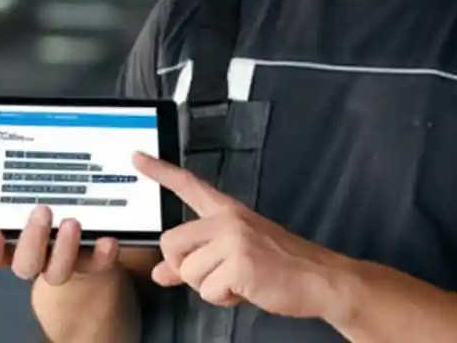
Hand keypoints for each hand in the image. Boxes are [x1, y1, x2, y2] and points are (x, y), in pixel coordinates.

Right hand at [0, 157, 122, 284]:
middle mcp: (35, 255)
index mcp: (11, 240)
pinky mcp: (93, 261)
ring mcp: (64, 260)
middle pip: (26, 263)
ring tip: (74, 220)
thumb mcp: (11, 188)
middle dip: (32, 239)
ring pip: (58, 270)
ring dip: (65, 247)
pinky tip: (111, 238)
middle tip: (41, 210)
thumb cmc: (40, 205)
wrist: (82, 245)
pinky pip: (99, 265)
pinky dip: (105, 254)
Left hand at [132, 152, 353, 319]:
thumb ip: (194, 262)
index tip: (137, 157)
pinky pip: (208, 290)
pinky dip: (224, 299)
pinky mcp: (241, 263)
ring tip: (237, 282)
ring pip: (188, 272)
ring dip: (208, 287)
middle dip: (185, 268)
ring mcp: (235, 239)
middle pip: (171, 242)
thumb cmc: (281, 265)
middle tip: (214, 274)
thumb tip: (160, 274)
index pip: (188, 185)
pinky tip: (245, 290)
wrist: (320, 278)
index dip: (159, 171)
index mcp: (227, 212)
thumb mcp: (234, 257)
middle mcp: (228, 220)